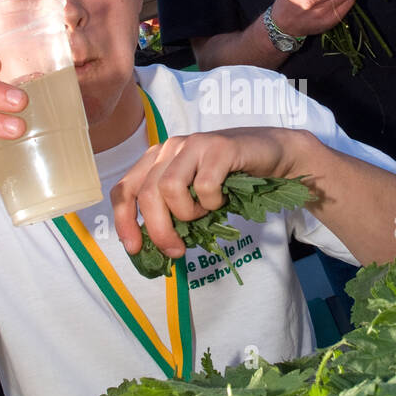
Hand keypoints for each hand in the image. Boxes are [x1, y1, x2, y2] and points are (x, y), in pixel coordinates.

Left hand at [111, 127, 311, 259]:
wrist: (271, 154)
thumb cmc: (229, 178)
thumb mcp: (193, 196)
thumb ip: (171, 212)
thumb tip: (154, 247)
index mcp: (157, 158)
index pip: (126, 189)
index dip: (124, 221)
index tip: (135, 249)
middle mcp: (170, 147)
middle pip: (148, 193)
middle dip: (159, 230)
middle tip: (176, 250)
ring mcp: (194, 144)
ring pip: (170, 188)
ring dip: (188, 212)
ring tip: (205, 212)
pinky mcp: (219, 147)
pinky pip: (204, 186)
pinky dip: (212, 202)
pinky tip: (222, 198)